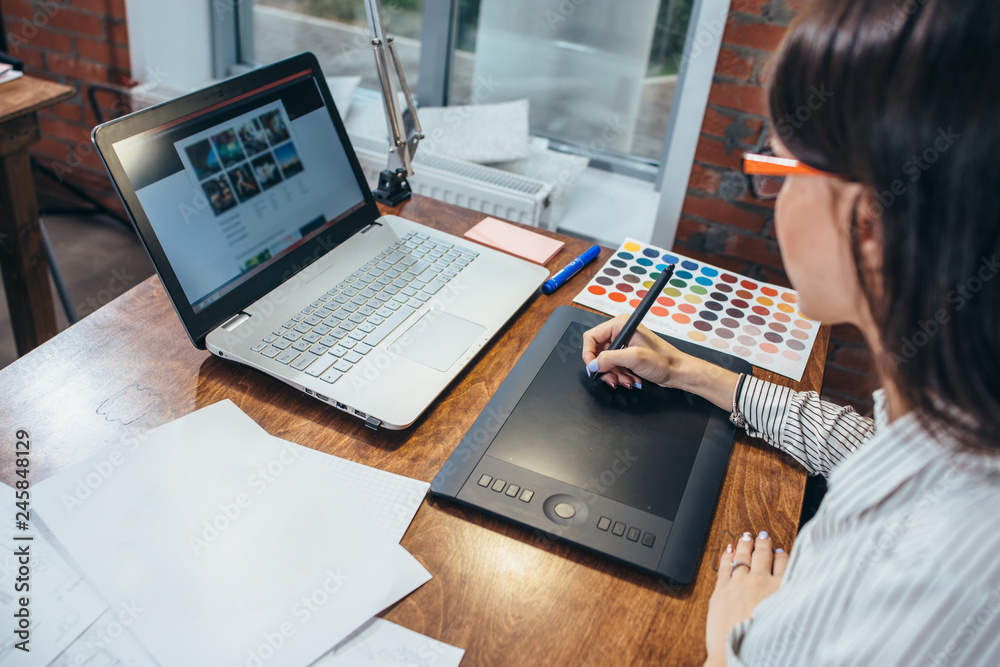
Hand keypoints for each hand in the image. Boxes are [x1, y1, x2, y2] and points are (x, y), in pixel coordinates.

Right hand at [581, 314, 691, 388]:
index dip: (589, 354)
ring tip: (627, 381)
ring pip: (604, 362)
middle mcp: (620, 332)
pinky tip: (630, 380)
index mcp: (621, 325)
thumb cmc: (664, 360)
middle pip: (597, 352)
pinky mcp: (626, 355)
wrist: (678, 371)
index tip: (593, 368)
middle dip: (604, 368)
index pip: (591, 337)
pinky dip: (619, 376)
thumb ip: (610, 359)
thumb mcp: (634, 358)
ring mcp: (623, 344)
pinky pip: (613, 367)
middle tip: (613, 379)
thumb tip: (593, 364)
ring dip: (613, 375)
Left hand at [704, 532, 788, 664]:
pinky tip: (728, 549)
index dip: (782, 555)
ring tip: (746, 537)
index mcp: (781, 590)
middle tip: (763, 536)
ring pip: (743, 556)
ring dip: (745, 545)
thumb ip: (793, 603)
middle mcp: (761, 582)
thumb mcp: (790, 622)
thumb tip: (799, 596)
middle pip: (763, 555)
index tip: (780, 551)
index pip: (784, 564)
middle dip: (763, 543)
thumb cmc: (765, 644)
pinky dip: (726, 555)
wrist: (739, 655)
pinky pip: (724, 566)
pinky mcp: (721, 591)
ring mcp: (739, 584)